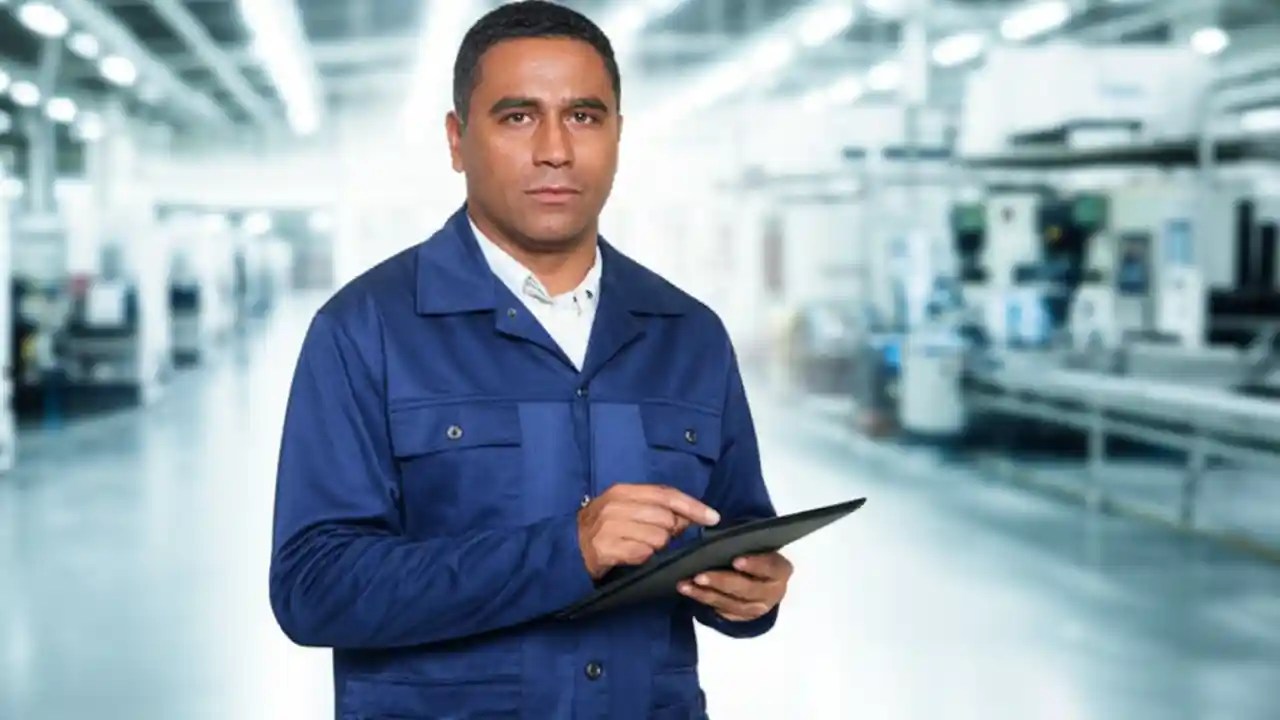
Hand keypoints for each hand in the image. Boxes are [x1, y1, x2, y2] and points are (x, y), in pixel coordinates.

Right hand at [577, 484, 720, 579]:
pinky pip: (642, 555)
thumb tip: (690, 517)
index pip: (667, 494)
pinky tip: (632, 557)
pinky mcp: (604, 549)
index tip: (713, 517)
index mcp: (623, 491)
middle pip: (665, 518)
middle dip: (670, 532)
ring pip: (657, 539)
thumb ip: (656, 509)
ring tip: (640, 547)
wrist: (567, 547)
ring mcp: (608, 527)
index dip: (693, 506)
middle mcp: (615, 505)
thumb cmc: (601, 528)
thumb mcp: (626, 509)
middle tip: (658, 539)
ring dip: (656, 548)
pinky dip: (643, 558)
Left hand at [677, 552, 791, 621]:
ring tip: (686, 585)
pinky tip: (690, 592)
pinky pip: (723, 611)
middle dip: (721, 582)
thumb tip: (716, 532)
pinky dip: (704, 601)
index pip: (769, 567)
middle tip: (699, 575)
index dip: (754, 565)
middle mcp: (773, 592)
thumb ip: (744, 541)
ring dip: (706, 594)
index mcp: (780, 570)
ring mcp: (758, 608)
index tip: (735, 560)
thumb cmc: (756, 554)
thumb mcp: (757, 545)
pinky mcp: (743, 618)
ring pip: (732, 603)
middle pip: (747, 589)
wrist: (762, 578)